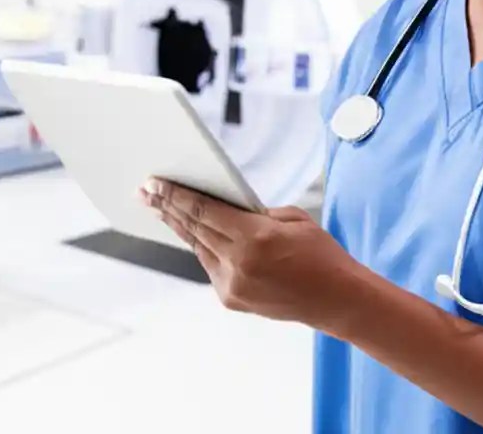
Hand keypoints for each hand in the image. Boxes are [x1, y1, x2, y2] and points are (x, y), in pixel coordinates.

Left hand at [140, 178, 359, 329]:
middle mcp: (238, 263)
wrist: (337, 300)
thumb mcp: (293, 219)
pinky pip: (210, 266)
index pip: (204, 211)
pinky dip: (203, 247)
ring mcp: (233, 285)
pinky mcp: (231, 299)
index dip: (176, 195)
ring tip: (159, 209)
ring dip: (179, 227)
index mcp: (255, 238)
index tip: (155, 183)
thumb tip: (222, 205)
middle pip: (194, 228)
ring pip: (198, 247)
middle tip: (145, 192)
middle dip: (167, 208)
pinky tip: (191, 233)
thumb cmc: (321, 254)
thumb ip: (255, 212)